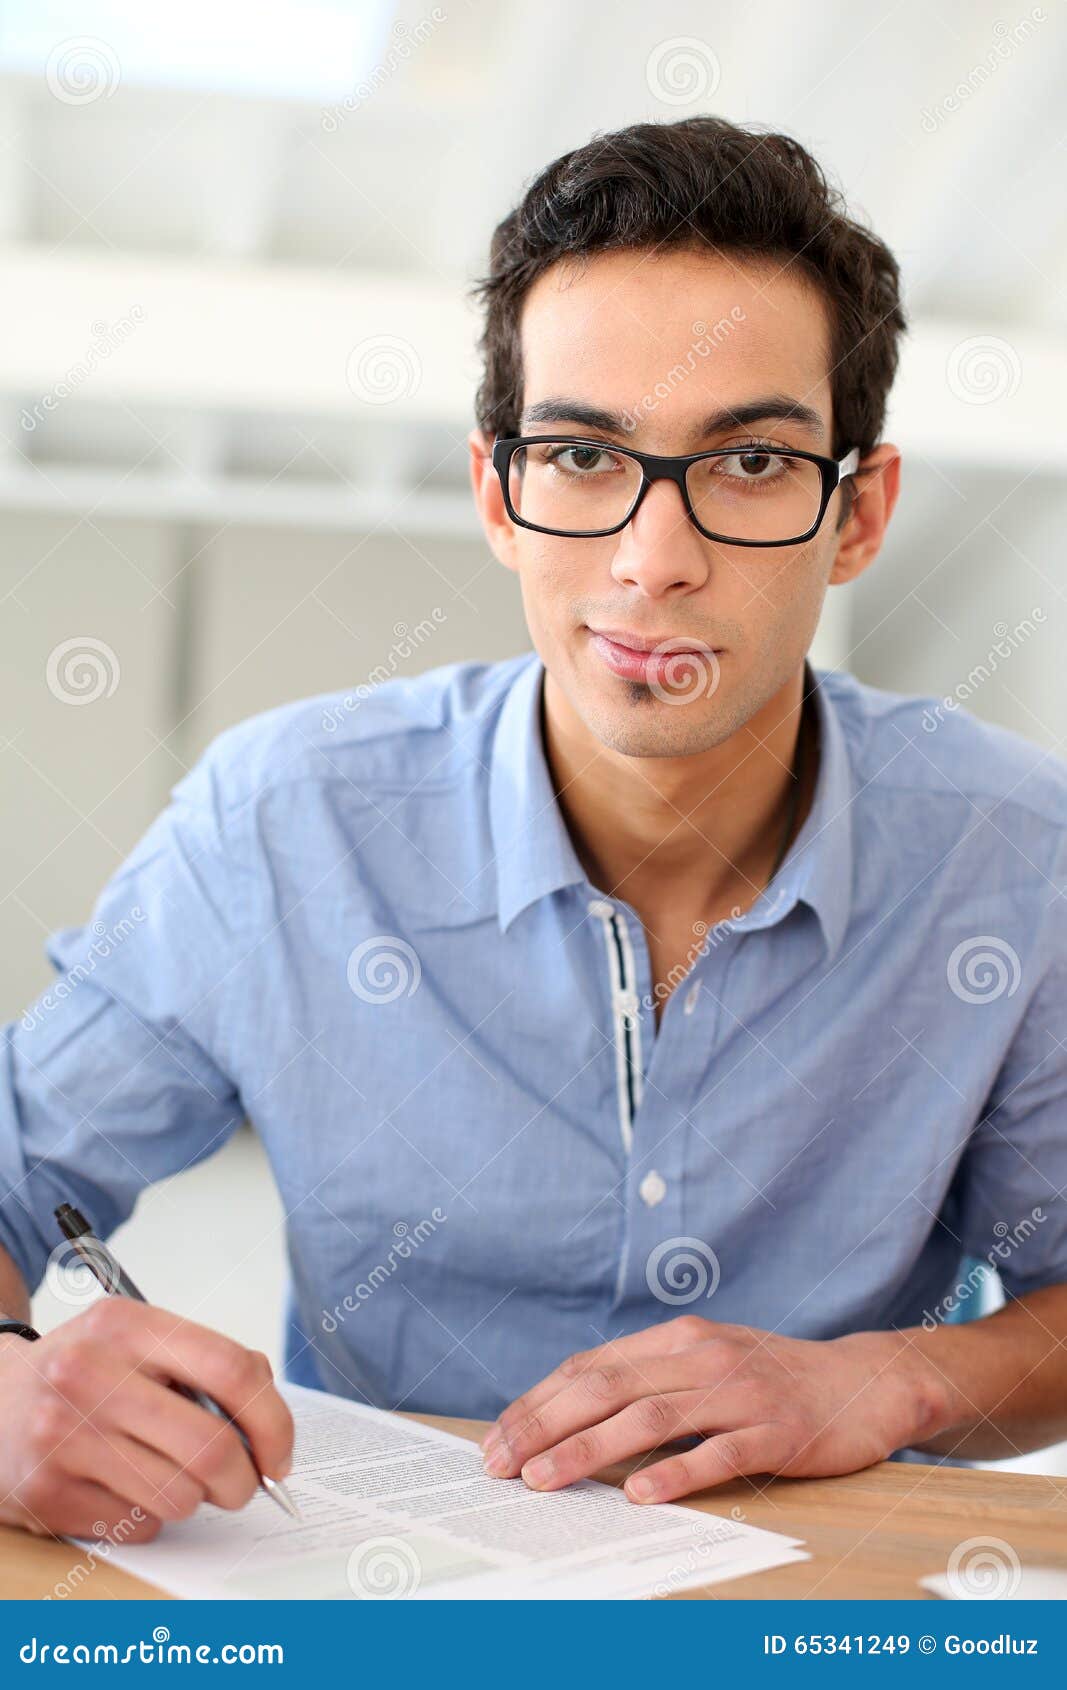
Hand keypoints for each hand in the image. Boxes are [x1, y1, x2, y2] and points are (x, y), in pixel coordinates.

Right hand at [0, 1300, 293, 1541]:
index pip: (232, 1370)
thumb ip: (207, 1364)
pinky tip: (123, 1487)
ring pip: (179, 1495)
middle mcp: (89, 1374)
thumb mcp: (138, 1339)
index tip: (280, 1454)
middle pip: (211, 1447)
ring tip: (170, 1476)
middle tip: (241, 1484)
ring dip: (193, 1499)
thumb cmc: (85, 1371)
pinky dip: (148, 1516)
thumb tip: (269, 1424)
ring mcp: (63, 1436)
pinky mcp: (46, 1492)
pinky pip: (137, 1525)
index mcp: (125, 1325)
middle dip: (242, 1480)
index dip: (273, 1421)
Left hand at [482, 1315, 949, 1503]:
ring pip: (651, 1418)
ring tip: (546, 1479)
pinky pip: (719, 1453)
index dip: (540, 1401)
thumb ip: (652, 1379)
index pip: (592, 1366)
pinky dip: (676, 1473)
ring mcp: (742, 1393)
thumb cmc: (774, 1380)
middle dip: (546, 1425)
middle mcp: (704, 1357)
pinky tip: (640, 1494)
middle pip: (608, 1387)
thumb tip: (573, 1415)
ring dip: (590, 1449)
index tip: (498, 1437)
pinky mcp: (778, 1432)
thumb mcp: (708, 1362)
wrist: (866, 1382)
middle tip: (502, 1463)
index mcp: (680, 1338)